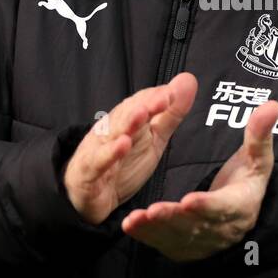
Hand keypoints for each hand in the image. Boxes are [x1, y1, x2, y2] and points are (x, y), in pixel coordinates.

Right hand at [62, 72, 197, 223]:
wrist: (89, 199)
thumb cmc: (122, 164)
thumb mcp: (154, 139)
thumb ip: (171, 113)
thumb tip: (188, 79)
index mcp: (127, 121)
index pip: (141, 103)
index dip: (156, 97)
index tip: (173, 93)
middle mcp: (111, 131)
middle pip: (128, 114)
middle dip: (145, 105)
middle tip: (164, 98)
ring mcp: (98, 149)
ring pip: (113, 133)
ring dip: (128, 122)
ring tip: (143, 113)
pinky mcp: (89, 172)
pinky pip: (99, 161)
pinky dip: (109, 153)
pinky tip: (122, 144)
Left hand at [122, 99, 277, 262]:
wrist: (241, 219)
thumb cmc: (247, 182)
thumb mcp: (258, 160)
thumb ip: (260, 135)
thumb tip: (273, 105)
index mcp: (239, 205)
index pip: (222, 206)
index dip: (206, 205)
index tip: (189, 199)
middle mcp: (220, 229)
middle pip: (195, 224)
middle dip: (173, 218)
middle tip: (154, 210)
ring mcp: (200, 241)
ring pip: (176, 235)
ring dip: (155, 228)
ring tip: (136, 219)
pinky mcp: (182, 247)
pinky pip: (163, 243)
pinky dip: (146, 236)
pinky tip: (130, 227)